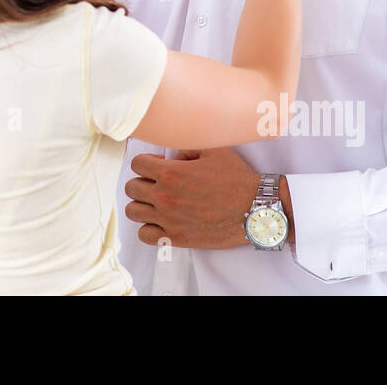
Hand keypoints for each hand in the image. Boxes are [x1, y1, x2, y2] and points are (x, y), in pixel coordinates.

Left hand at [123, 147, 291, 248]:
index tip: (158, 166)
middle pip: (131, 188)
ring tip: (156, 203)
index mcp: (170, 172)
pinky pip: (145, 235)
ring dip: (142, 205)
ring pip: (133, 211)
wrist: (255, 208)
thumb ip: (186, 148)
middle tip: (157, 184)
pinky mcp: (176, 238)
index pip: (137, 164)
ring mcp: (169, 219)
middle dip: (142, 182)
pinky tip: (160, 221)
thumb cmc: (236, 178)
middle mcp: (165, 196)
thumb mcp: (213, 150)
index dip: (146, 163)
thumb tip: (172, 156)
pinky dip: (148, 228)